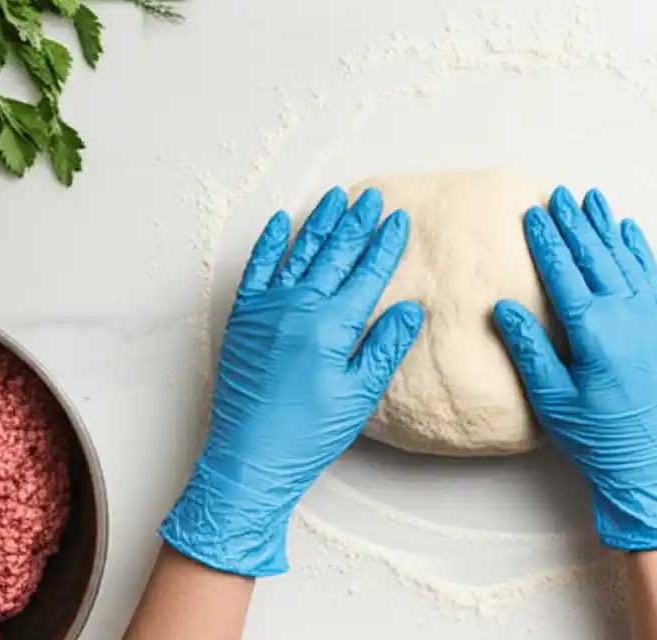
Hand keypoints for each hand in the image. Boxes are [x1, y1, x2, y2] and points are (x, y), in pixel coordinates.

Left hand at [160, 187, 423, 576]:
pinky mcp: (244, 319)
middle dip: (357, 223)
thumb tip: (412, 309)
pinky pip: (257, 270)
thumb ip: (385, 347)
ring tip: (336, 197)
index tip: (400, 220)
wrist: (249, 458)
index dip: (386, 245)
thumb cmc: (308, 433)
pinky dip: (269, 244)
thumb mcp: (360, 395)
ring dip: (320, 223)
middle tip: (373, 197)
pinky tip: (280, 223)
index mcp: (332, 325)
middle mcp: (298, 307)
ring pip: (298, 253)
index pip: (367, 274)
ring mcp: (267, 309)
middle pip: (335, 255)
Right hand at [493, 187, 656, 550]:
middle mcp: (627, 315)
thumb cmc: (595, 436)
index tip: (532, 214)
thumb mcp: (551, 398)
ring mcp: (650, 318)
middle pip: (595, 257)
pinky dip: (639, 249)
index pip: (564, 274)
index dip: (546, 242)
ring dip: (606, 227)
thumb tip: (503, 307)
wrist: (648, 463)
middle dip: (575, 224)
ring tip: (591, 198)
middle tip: (558, 194)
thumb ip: (528, 349)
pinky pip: (651, 276)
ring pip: (624, 259)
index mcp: (595, 331)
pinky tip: (628, 230)